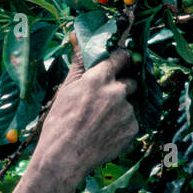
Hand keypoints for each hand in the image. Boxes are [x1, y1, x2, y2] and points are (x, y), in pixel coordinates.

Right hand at [31, 35, 137, 183]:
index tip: (117, 65)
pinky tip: (104, 135)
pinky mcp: (132, 130)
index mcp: (100, 78)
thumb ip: (78, 62)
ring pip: (129, 105)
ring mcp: (127, 112)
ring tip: (99, 123)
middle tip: (104, 101)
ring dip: (119, 110)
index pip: (122, 57)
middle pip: (130, 82)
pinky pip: (131, 123)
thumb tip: (76, 35)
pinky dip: (121, 127)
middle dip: (121, 88)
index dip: (120, 61)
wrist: (65, 157)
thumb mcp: (66, 89)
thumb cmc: (59, 123)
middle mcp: (117, 92)